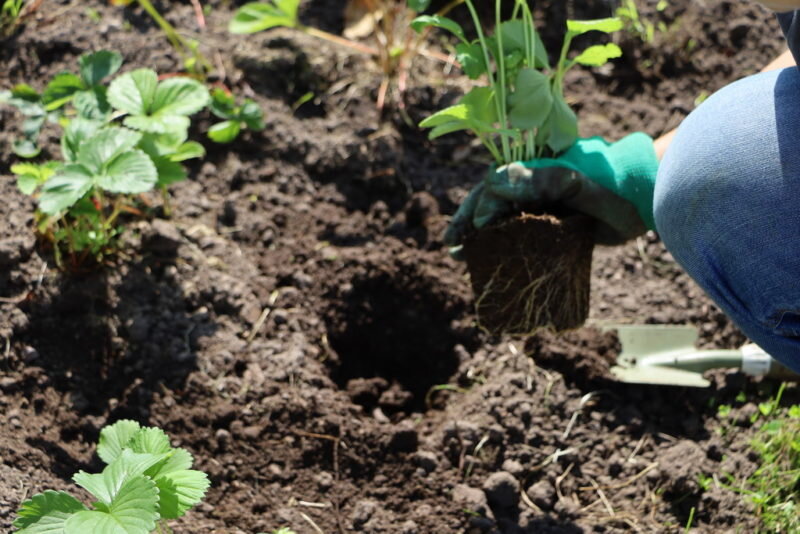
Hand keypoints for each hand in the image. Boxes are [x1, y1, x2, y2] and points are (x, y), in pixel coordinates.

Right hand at [444, 133, 658, 254]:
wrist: (651, 200)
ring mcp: (541, 201)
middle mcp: (533, 184)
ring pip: (499, 213)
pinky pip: (517, 227)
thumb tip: (495, 180)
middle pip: (489, 198)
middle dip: (468, 221)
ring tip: (458, 253)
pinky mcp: (550, 219)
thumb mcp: (583, 187)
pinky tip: (487, 256)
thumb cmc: (618, 193)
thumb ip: (546, 182)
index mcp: (536, 171)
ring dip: (477, 232)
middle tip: (452, 246)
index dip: (479, 210)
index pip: (494, 187)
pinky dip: (499, 241)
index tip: (476, 233)